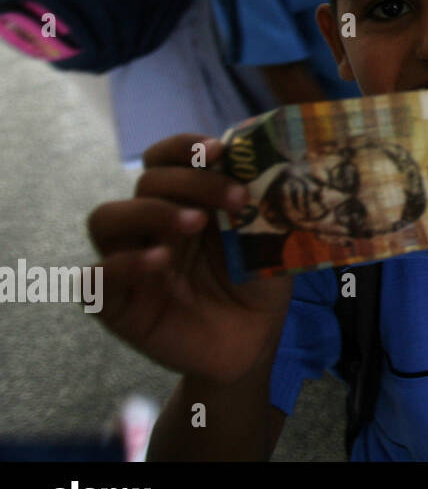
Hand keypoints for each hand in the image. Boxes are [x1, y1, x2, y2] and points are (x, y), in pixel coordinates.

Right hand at [87, 134, 294, 384]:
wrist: (256, 340)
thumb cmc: (259, 282)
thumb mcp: (270, 239)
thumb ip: (263, 205)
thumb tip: (270, 164)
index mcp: (184, 202)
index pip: (164, 160)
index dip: (184, 148)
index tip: (219, 150)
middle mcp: (152, 226)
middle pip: (147, 182)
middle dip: (192, 182)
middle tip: (235, 200)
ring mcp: (131, 262)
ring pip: (105, 219)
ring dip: (150, 211)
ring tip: (194, 224)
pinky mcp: (117, 304)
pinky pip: (95, 279)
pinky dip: (122, 264)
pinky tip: (159, 263)